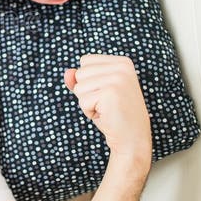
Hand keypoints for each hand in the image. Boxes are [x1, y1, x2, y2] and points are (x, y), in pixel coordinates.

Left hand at [64, 54, 151, 174]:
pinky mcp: (110, 93)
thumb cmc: (113, 115)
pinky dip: (89, 112)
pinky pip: (82, 100)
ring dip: (87, 103)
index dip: (89, 81)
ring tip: (106, 109)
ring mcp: (117, 78)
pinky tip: (106, 115)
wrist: (132, 139)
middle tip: (106, 104)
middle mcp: (122, 66)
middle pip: (80, 73)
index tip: (108, 93)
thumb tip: (67, 73)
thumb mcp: (96, 92)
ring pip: (79, 87)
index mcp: (122, 62)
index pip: (86, 61)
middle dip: (87, 92)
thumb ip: (81, 79)